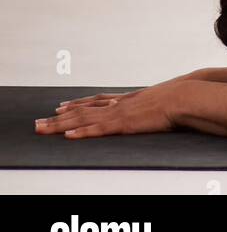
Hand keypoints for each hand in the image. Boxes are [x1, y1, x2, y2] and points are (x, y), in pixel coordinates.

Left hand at [35, 84, 178, 138]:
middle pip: (81, 110)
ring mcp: (119, 113)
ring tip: (42, 128)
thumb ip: (146, 105)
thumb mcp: (156, 101)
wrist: (183, 96)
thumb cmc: (175, 99)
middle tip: (37, 122)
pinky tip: (69, 136)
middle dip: (57, 118)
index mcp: (125, 99)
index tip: (59, 107)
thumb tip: (145, 109)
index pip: (94, 101)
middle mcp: (117, 104)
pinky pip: (98, 129)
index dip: (75, 104)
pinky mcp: (124, 123)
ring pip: (83, 119)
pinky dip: (82, 132)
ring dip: (60, 125)